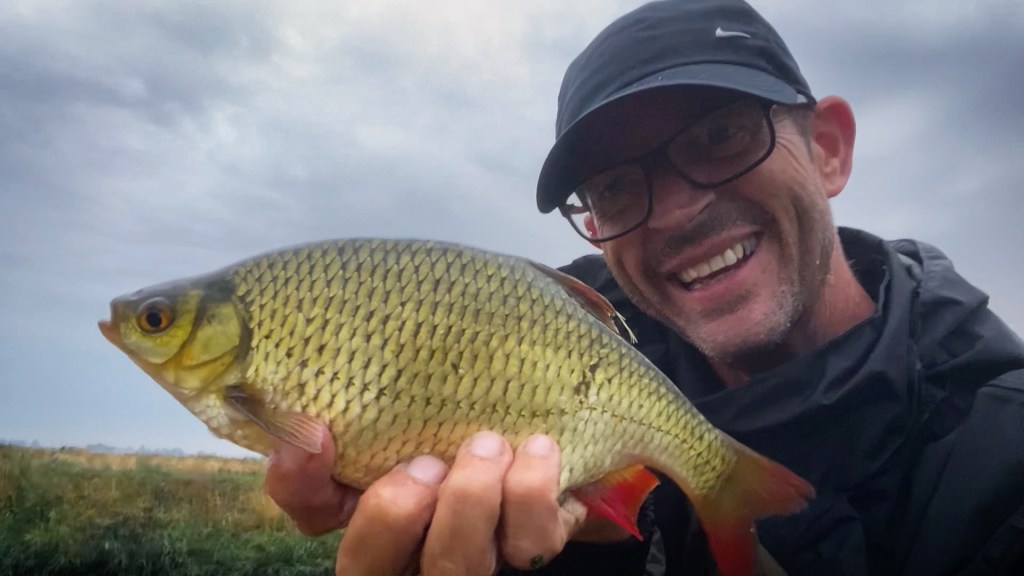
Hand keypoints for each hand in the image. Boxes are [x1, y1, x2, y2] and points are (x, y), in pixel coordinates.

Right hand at [265, 424, 629, 575]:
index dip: (305, 487)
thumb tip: (306, 430)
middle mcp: (417, 555)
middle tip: (425, 460)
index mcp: (374, 522)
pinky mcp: (532, 545)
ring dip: (472, 503)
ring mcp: (475, 556)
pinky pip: (534, 543)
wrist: (532, 425)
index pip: (316, 519)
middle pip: (383, 570)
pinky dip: (534, 495)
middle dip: (397, 515)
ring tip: (487, 446)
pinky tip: (537, 451)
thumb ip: (351, 428)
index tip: (322, 437)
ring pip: (462, 566)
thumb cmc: (454, 427)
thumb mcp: (400, 422)